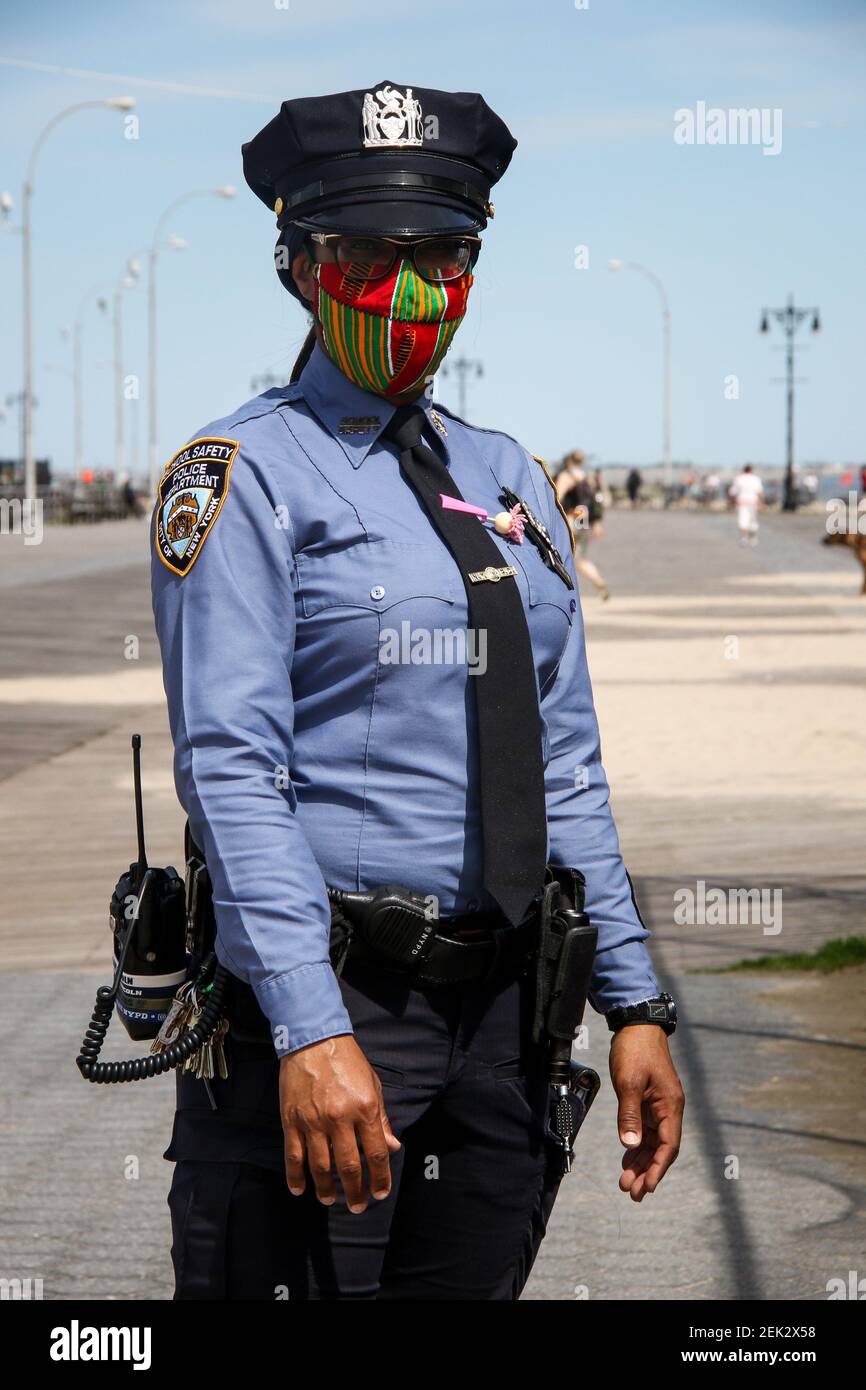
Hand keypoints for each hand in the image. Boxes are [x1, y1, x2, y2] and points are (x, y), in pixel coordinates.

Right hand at [280, 1035, 400, 1213]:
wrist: (313, 1040)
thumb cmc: (347, 1061)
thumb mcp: (373, 1084)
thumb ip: (381, 1119)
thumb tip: (392, 1147)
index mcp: (364, 1108)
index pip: (376, 1153)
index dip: (380, 1178)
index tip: (380, 1193)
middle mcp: (340, 1118)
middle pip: (349, 1166)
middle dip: (355, 1191)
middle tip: (358, 1206)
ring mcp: (314, 1121)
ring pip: (320, 1166)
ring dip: (327, 1188)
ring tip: (331, 1199)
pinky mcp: (292, 1120)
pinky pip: (294, 1155)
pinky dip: (296, 1176)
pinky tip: (300, 1189)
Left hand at [609, 1025, 683, 1202]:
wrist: (637, 1026)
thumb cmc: (636, 1050)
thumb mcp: (629, 1083)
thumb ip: (629, 1115)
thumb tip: (629, 1146)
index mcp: (671, 1106)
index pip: (668, 1146)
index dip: (657, 1169)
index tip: (647, 1188)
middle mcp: (668, 1109)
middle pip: (660, 1149)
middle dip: (646, 1172)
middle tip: (631, 1193)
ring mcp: (659, 1106)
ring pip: (651, 1142)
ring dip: (640, 1163)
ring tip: (626, 1183)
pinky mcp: (648, 1102)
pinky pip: (644, 1130)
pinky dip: (635, 1146)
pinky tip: (627, 1161)